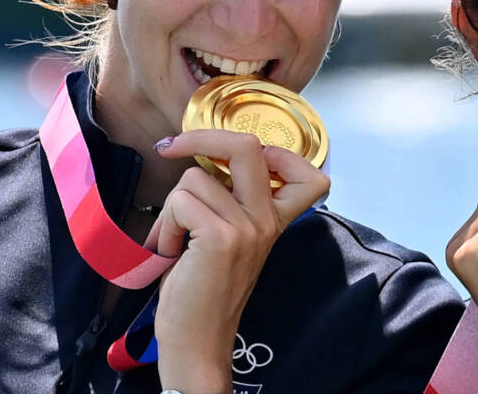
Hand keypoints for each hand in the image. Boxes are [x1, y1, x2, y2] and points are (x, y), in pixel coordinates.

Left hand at [145, 130, 329, 390]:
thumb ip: (233, 202)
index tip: (235, 158)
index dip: (276, 151)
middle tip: (171, 147)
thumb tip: (202, 159)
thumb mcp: (233, 239)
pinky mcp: (223, 237)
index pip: (311, 175)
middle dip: (201, 137)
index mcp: (277, 220)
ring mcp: (250, 227)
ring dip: (173, 206)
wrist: (198, 339)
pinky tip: (171, 250)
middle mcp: (269, 219)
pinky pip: (181, 202)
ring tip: (176, 239)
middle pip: (247, 145)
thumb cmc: (206, 287)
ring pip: (195, 177)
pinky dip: (165, 225)